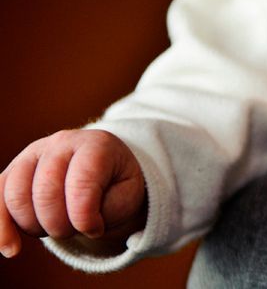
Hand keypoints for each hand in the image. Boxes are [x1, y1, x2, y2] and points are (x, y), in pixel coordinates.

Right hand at [1, 129, 146, 257]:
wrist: (104, 172)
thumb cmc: (117, 186)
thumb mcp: (128, 195)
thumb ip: (109, 207)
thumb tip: (81, 220)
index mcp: (96, 145)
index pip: (82, 182)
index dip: (85, 216)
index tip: (95, 230)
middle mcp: (62, 143)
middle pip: (45, 192)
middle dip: (59, 224)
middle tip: (76, 229)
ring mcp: (32, 154)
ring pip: (16, 197)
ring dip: (34, 226)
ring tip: (56, 228)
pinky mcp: (13, 172)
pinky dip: (1, 226)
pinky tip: (11, 249)